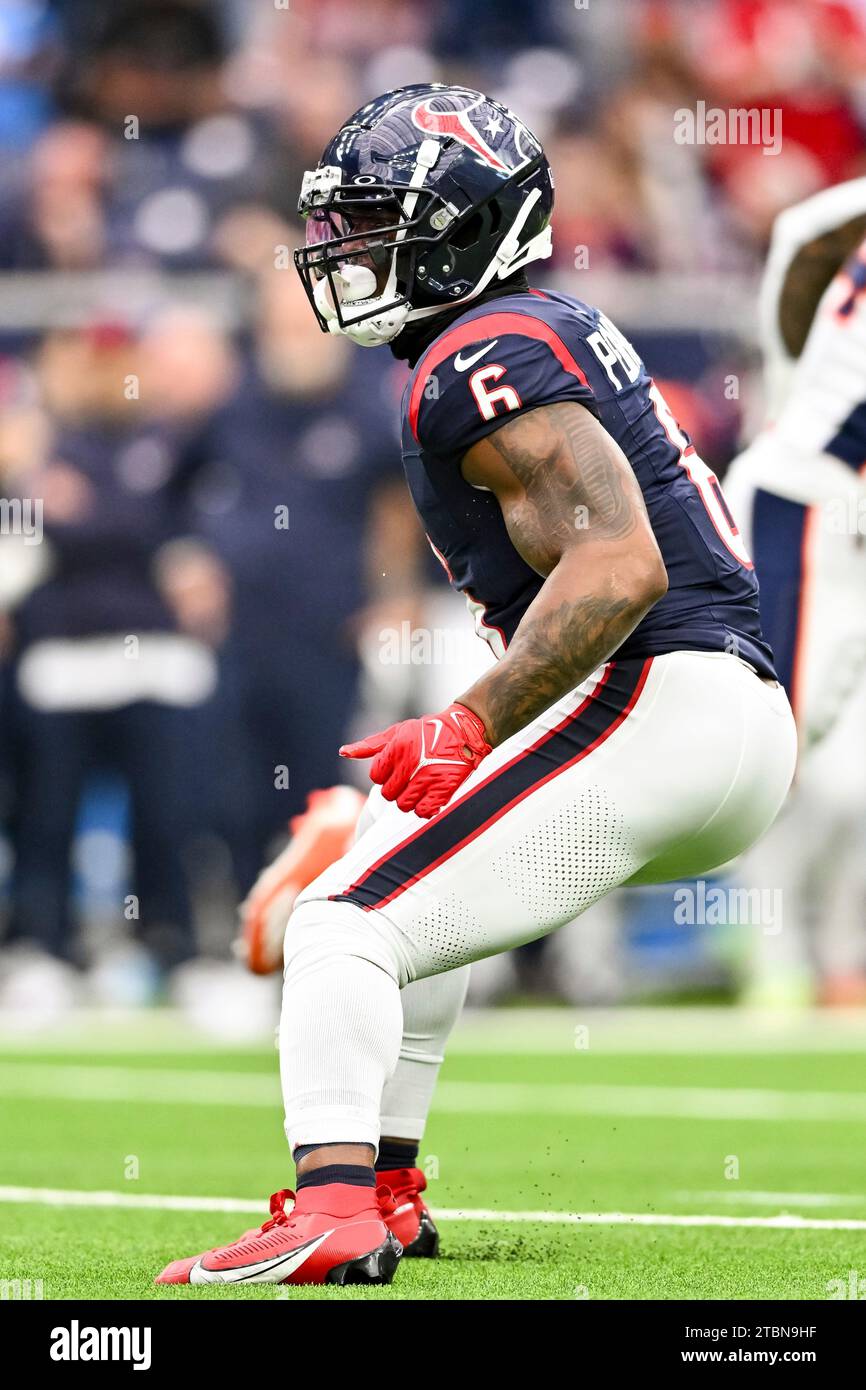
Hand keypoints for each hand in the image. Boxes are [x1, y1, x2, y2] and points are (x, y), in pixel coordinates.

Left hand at [340, 702, 490, 817]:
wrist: (464, 732)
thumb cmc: (427, 731)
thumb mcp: (397, 732)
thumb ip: (370, 746)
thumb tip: (343, 752)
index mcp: (397, 747)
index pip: (376, 777)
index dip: (385, 775)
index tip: (396, 769)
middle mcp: (411, 763)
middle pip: (388, 794)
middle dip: (396, 789)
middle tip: (408, 780)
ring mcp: (428, 777)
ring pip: (404, 805)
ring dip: (409, 800)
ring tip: (418, 788)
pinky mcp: (444, 789)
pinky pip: (424, 811)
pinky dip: (424, 808)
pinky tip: (429, 797)